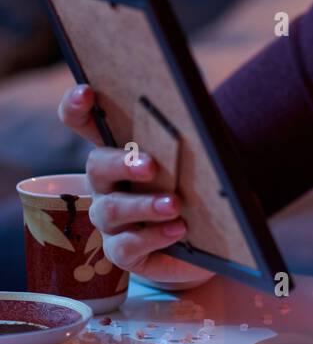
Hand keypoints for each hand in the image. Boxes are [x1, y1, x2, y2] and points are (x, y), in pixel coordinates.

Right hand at [57, 83, 214, 289]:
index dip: (77, 107)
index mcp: (119, 150)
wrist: (205, 238)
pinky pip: (125, 247)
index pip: (82, 122)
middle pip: (96, 165)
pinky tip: (177, 230)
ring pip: (111, 209)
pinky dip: (153, 237)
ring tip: (175, 205)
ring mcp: (110, 219)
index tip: (87, 92)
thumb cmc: (195, 186)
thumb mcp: (195, 159)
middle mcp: (106, 183)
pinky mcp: (122, 252)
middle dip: (122, 163)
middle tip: (150, 164)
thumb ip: (190, 140)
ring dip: (144, 206)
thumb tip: (201, 123)